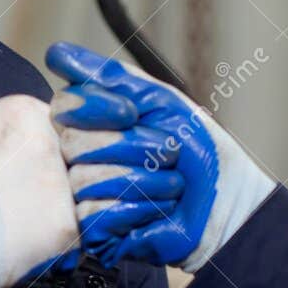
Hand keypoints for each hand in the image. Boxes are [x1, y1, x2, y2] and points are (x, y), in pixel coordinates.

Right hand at [46, 42, 274, 271]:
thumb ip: (108, 76)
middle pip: (73, 142)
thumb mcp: (159, 100)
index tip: (132, 112)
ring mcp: (83, 197)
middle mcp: (78, 159)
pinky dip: (136, 209)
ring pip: (84, 179)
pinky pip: (94, 214)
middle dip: (130, 145)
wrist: (229, 204)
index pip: (63, 105)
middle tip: (166, 152)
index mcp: (89, 124)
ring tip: (169, 184)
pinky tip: (156, 211)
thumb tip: (58, 53)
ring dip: (141, 179)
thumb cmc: (200, 150)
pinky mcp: (94, 234)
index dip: (96, 107)